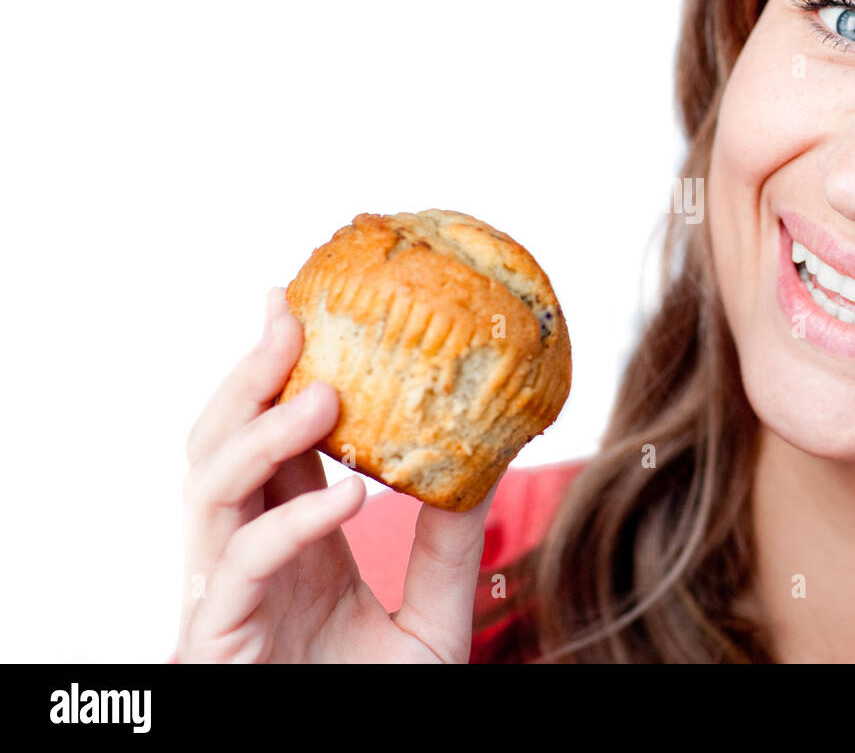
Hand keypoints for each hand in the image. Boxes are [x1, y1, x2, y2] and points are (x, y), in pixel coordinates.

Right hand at [176, 287, 498, 661]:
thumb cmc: (379, 708)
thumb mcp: (432, 617)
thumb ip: (449, 547)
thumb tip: (485, 461)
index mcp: (290, 544)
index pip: (271, 443)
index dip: (277, 373)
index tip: (301, 304)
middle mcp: (247, 558)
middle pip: (220, 445)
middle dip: (249, 374)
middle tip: (288, 311)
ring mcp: (223, 597)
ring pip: (210, 490)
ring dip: (263, 431)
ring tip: (324, 390)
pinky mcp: (215, 640)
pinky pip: (239, 565)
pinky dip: (291, 521)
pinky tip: (349, 498)